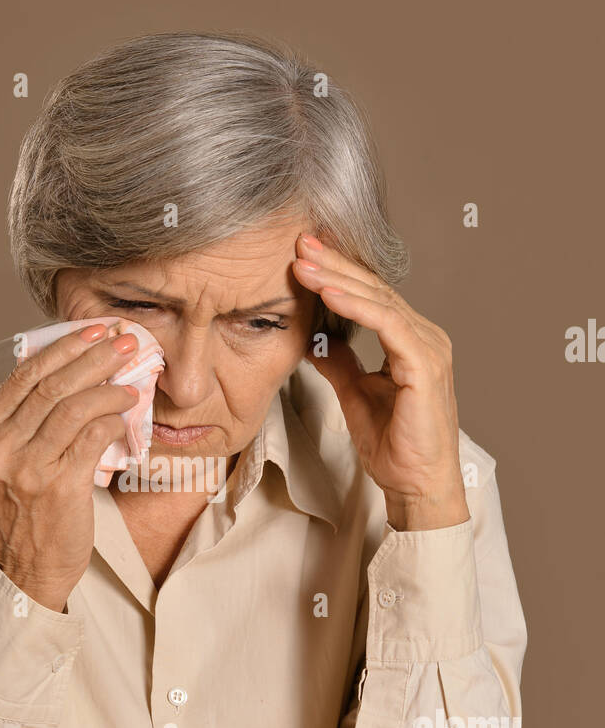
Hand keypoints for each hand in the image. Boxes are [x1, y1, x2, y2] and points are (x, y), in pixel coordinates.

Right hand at [0, 325, 140, 609]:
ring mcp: (26, 467)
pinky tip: (125, 417)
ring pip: (74, 406)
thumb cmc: (24, 517)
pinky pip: (92, 436)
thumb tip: (74, 376)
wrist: (24, 573)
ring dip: (109, 388)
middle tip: (123, 342)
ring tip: (133, 382)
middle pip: (51, 385)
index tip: (92, 332)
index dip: (62, 348)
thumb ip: (26, 424)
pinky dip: (113, 420)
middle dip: (93, 357)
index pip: (24, 376)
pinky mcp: (58, 486)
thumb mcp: (9, 464)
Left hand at [293, 233, 469, 531]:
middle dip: (334, 264)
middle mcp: (424, 338)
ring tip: (304, 263)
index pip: (371, 296)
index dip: (337, 273)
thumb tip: (316, 339)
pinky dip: (356, 307)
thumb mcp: (355, 395)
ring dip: (338, 279)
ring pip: (380, 301)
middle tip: (299, 242)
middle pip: (374, 290)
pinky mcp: (425, 366)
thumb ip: (340, 363)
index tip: (303, 255)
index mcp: (411, 342)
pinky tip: (328, 294)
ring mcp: (428, 349)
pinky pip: (388, 326)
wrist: (416, 485)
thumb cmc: (395, 446)